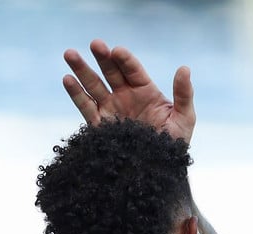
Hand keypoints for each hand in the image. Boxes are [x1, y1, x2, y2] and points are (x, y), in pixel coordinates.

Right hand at [63, 39, 195, 140]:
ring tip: (70, 54)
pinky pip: (85, 106)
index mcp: (145, 91)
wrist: (159, 170)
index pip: (133, 70)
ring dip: (82, 69)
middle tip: (95, 43)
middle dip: (102, 57)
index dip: (125, 59)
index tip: (117, 51)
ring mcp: (111, 108)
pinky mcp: (100, 124)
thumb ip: (184, 94)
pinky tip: (67, 79)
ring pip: (94, 84)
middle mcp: (125, 96)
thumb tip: (185, 68)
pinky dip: (76, 93)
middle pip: (111, 71)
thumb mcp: (184, 118)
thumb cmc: (175, 144)